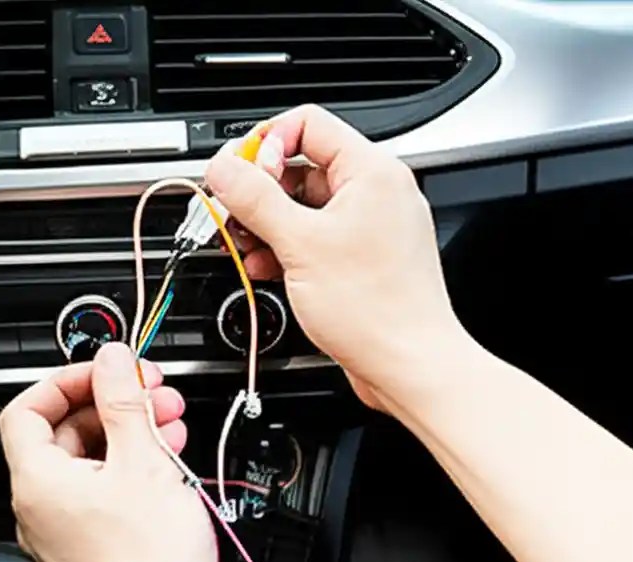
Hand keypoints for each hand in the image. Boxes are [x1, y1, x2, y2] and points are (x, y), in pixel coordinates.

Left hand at [0, 343, 218, 561]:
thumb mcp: (143, 462)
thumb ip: (123, 401)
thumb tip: (111, 361)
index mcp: (37, 481)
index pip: (26, 409)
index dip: (65, 381)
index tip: (105, 370)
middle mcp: (38, 507)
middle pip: (62, 433)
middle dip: (111, 405)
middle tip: (152, 394)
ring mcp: (60, 532)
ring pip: (86, 463)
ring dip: (126, 435)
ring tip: (169, 427)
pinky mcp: (85, 550)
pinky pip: (97, 494)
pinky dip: (127, 471)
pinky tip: (165, 465)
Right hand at [205, 105, 470, 411]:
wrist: (410, 366)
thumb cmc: (377, 310)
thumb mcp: (299, 244)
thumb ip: (255, 199)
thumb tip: (223, 167)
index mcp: (370, 172)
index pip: (306, 124)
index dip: (264, 144)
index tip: (237, 176)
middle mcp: (376, 191)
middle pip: (300, 166)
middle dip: (259, 191)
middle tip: (232, 216)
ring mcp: (372, 225)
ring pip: (305, 205)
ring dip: (268, 223)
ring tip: (246, 247)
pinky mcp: (365, 257)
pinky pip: (317, 236)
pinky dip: (287, 247)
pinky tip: (267, 267)